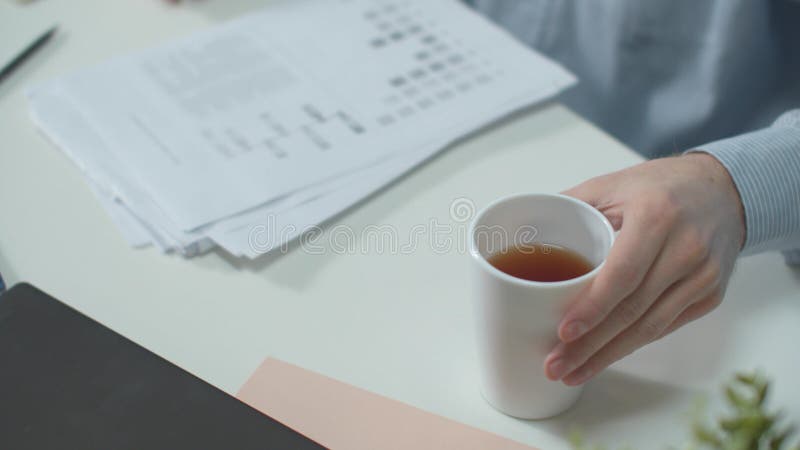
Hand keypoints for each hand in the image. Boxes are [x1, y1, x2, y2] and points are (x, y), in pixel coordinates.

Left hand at [544, 153, 744, 384]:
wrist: (723, 190)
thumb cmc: (660, 186)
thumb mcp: (612, 184)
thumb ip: (569, 206)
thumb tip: (522, 231)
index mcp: (656, 217)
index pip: (623, 273)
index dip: (593, 307)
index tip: (564, 332)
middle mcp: (685, 248)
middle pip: (633, 309)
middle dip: (591, 345)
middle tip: (555, 366)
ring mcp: (702, 276)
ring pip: (650, 326)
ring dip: (608, 354)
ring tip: (572, 372)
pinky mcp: (710, 295)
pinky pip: (665, 326)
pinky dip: (632, 344)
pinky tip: (605, 356)